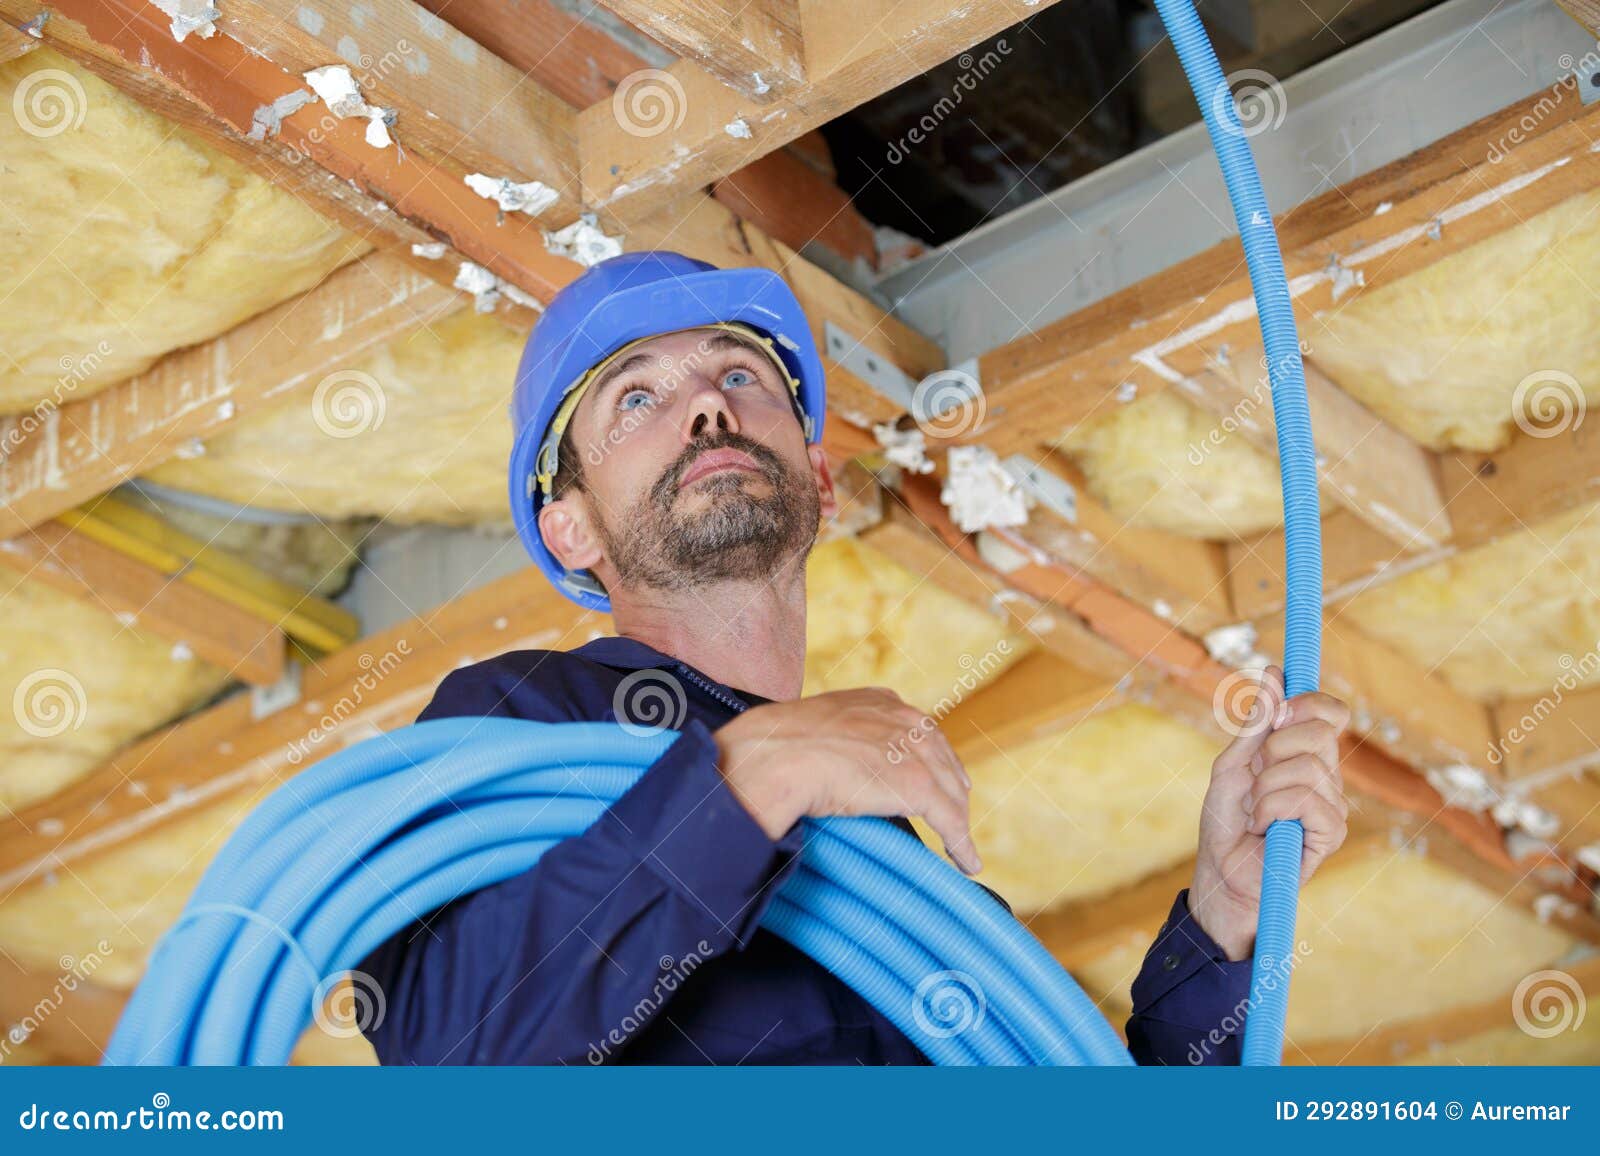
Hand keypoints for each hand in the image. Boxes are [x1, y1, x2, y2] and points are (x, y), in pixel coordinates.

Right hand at [713, 687, 980, 873]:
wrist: (777, 754)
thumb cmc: (779, 746)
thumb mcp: (816, 728)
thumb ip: (835, 739)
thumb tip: (824, 763)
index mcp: (881, 702)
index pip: (922, 731)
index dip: (932, 759)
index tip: (937, 777)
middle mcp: (905, 719)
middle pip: (944, 759)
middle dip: (951, 787)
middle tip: (954, 813)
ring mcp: (914, 751)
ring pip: (951, 792)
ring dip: (958, 821)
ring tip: (960, 845)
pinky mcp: (918, 785)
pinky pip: (950, 821)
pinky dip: (961, 845)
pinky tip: (966, 862)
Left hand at [1189, 665, 1349, 958]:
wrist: (1221, 872)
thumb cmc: (1226, 821)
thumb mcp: (1231, 765)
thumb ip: (1255, 724)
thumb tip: (1275, 673)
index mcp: (1304, 753)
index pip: (1330, 711)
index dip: (1308, 702)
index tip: (1278, 714)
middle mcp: (1326, 775)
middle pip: (1320, 731)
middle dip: (1273, 748)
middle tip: (1255, 777)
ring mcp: (1332, 803)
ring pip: (1309, 765)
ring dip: (1266, 786)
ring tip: (1255, 810)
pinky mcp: (1332, 832)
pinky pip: (1308, 799)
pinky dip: (1273, 808)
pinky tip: (1264, 826)